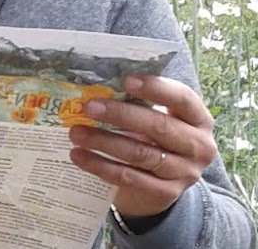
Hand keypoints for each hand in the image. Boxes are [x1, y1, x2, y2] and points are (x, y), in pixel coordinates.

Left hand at [67, 75, 216, 217]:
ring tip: (75, 133)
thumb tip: (95, 85)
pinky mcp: (166, 193)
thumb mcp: (154, 119)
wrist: (159, 186)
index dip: (155, 88)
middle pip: (159, 126)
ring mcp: (185, 172)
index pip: (182, 98)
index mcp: (198, 120)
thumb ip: (137, 103)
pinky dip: (101, 166)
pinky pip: (129, 177)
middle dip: (121, 115)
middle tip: (88, 107)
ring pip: (141, 153)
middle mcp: (198, 146)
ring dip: (104, 141)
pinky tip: (78, 156)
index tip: (126, 81)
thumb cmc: (153, 140)